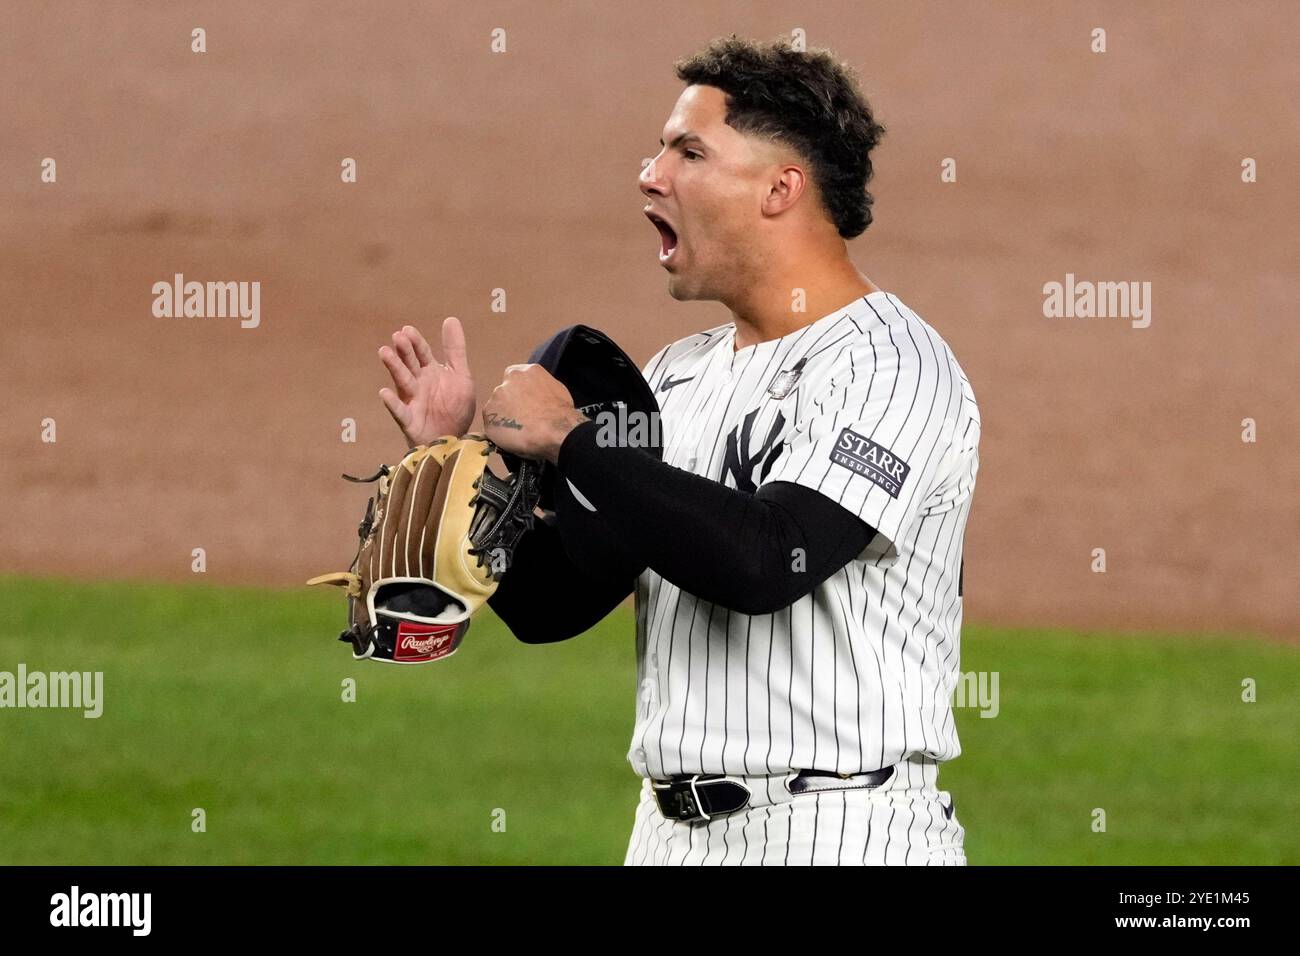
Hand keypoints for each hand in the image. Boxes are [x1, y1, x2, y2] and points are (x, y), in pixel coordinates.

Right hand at [378, 317, 475, 446]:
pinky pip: (400, 411)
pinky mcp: (410, 420)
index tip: (408, 329)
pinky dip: (392, 403)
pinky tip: (384, 393)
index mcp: (430, 372)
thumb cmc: (454, 407)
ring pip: (402, 382)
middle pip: (410, 364)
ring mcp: (412, 401)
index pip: (422, 353)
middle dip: (404, 351)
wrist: (456, 438)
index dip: (416, 342)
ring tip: (384, 352)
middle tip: (398, 337)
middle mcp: (419, 384)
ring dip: (394, 367)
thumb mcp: (461, 375)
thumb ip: (455, 350)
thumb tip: (450, 319)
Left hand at [482, 364, 586, 463]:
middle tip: (520, 417)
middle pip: (504, 390)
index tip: (523, 401)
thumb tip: (536, 395)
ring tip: (517, 429)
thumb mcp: (556, 390)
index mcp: (527, 371)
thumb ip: (540, 387)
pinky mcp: (488, 413)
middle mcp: (509, 379)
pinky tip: (511, 436)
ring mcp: (496, 395)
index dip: (518, 390)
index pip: (515, 375)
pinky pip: (491, 421)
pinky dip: (498, 428)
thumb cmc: (561, 413)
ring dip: (503, 415)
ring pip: (497, 406)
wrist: (555, 430)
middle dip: (510, 402)